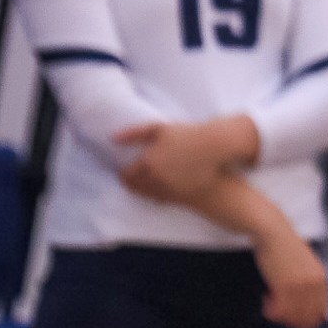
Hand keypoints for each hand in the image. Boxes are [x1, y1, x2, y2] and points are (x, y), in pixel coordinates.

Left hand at [113, 116, 257, 202]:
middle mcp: (155, 178)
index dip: (123, 173)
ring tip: (146, 182)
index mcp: (147, 162)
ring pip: (147, 195)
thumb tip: (112, 139)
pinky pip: (161, 198)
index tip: (124, 170)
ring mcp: (168, 188)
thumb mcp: (159, 128)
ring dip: (143, 190)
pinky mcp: (180, 194)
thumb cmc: (187, 134)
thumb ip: (134, 133)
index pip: (126, 175)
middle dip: (131, 183)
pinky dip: (156, 194)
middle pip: (135, 187)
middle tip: (132, 178)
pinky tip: (160, 187)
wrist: (215, 147)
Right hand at [252, 231, 327, 327]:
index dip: (308, 321)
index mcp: (321, 278)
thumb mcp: (305, 264)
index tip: (297, 325)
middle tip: (279, 315)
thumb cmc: (285, 247)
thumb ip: (309, 282)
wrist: (273, 233)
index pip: (320, 310)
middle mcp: (313, 283)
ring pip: (292, 314)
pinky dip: (271, 310)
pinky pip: (279, 309)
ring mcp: (299, 285)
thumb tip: (307, 303)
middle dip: (292, 320)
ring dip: (280, 314)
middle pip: (306, 316)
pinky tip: (265, 300)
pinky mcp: (284, 285)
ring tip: (270, 303)